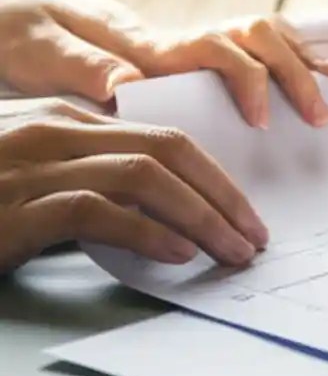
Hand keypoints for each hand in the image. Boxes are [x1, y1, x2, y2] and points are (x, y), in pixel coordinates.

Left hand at [0, 0, 327, 127]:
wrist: (15, 12)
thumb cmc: (18, 31)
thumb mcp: (32, 50)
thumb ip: (81, 65)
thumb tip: (128, 86)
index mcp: (148, 45)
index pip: (215, 48)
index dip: (248, 80)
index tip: (262, 122)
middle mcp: (181, 41)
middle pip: (257, 36)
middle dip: (296, 74)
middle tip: (316, 119)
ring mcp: (194, 48)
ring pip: (266, 38)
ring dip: (308, 63)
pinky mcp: (197, 63)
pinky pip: (260, 54)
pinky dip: (306, 58)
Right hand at [0, 98, 266, 273]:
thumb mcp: (35, 179)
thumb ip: (90, 180)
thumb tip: (162, 215)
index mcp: (65, 121)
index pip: (163, 140)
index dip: (215, 178)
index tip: (245, 215)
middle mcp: (52, 132)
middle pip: (166, 151)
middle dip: (222, 196)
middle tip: (255, 236)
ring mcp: (30, 167)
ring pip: (142, 176)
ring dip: (201, 218)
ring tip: (231, 251)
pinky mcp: (11, 208)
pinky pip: (94, 211)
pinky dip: (145, 232)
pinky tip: (177, 254)